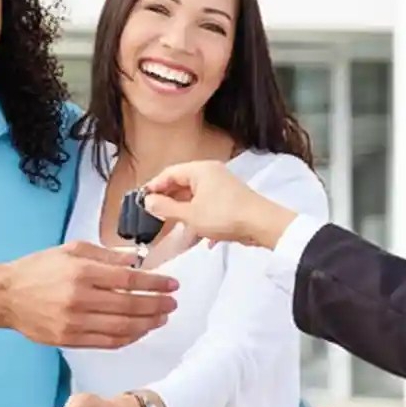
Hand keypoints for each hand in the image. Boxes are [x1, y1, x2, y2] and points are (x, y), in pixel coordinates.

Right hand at [0, 240, 178, 347]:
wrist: (5, 295)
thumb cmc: (36, 269)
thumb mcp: (70, 250)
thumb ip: (105, 255)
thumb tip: (134, 260)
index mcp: (82, 272)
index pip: (129, 279)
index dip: (155, 283)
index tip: (172, 284)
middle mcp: (80, 298)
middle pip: (130, 305)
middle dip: (157, 305)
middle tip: (172, 303)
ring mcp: (74, 322)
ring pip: (121, 327)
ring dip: (147, 324)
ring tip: (161, 318)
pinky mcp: (69, 339)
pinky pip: (107, 342)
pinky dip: (127, 338)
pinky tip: (139, 331)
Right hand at [141, 160, 296, 249]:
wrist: (262, 225)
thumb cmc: (224, 216)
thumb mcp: (190, 215)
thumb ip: (165, 208)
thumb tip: (149, 201)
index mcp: (200, 170)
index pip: (169, 173)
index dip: (154, 187)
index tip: (143, 201)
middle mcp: (211, 173)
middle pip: (182, 184)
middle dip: (168, 201)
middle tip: (154, 216)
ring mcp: (222, 186)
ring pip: (195, 197)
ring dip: (183, 212)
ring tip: (173, 228)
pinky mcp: (231, 200)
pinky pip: (208, 205)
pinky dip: (199, 218)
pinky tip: (198, 236)